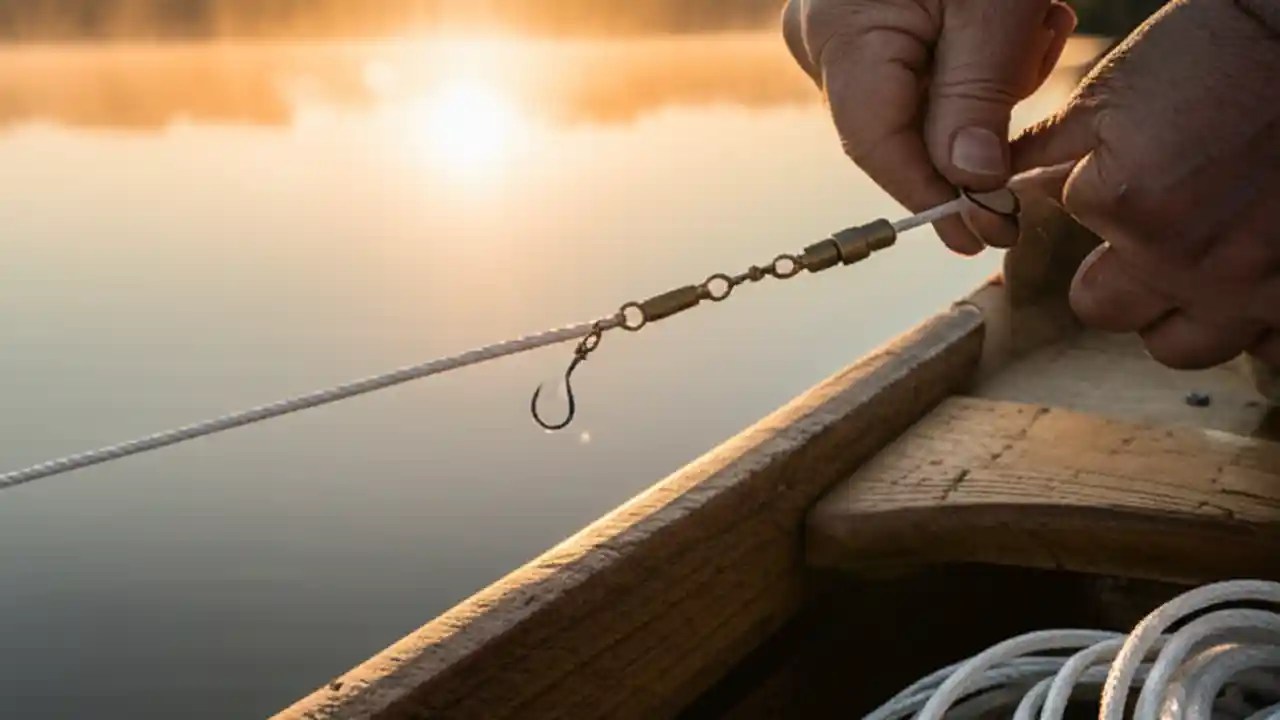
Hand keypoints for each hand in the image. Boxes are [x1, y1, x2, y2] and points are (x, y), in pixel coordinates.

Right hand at [783, 0, 1076, 252]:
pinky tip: (1011, 24)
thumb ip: (977, 96)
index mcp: (842, 37)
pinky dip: (970, 67)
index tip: (985, 233)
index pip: (878, 145)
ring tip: (1030, 25)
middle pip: (894, 130)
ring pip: (912, 105)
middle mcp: (821, 41)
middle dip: (970, 128)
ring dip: (982, 90)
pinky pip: (914, 75)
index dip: (932, 195)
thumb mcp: (994, 4)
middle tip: (1031, 86)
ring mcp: (835, 34)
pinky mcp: (861, 26)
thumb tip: (970, 183)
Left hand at [1013, 0, 1279, 368]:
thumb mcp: (1113, 89)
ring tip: (1194, 266)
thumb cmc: (1217, 49)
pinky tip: (1252, 284)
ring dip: (1178, 314)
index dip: (1091, 205)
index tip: (1124, 174)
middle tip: (1144, 235)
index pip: (1066, 232)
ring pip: (1185, 347)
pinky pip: (1270, 349)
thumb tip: (990, 185)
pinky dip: (1255, 326)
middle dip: (1113, 278)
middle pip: (1109, 313)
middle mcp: (1186, 260)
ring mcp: (1254, 286)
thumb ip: (1045, 150)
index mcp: (1127, 206)